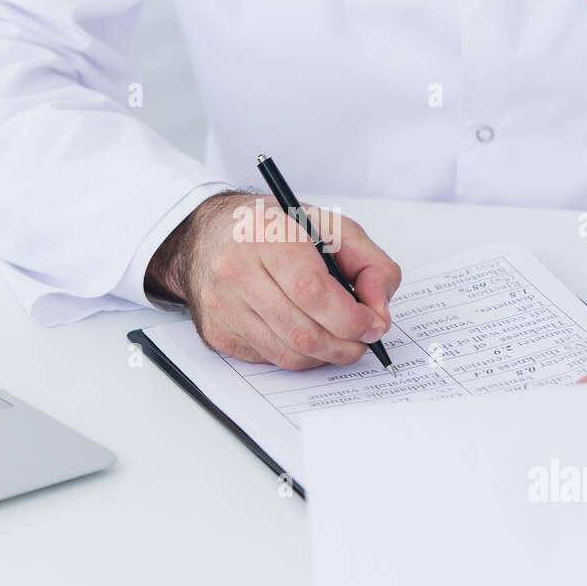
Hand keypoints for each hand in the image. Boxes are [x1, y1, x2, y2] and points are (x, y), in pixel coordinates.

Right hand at [145, 192, 401, 368]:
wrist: (207, 235)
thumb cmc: (271, 228)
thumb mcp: (330, 226)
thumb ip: (369, 264)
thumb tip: (379, 313)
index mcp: (266, 236)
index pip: (312, 292)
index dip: (350, 318)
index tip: (373, 324)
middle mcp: (236, 272)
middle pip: (303, 331)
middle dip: (345, 344)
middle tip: (362, 340)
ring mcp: (223, 306)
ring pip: (288, 354)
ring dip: (324, 354)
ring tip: (338, 338)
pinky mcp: (217, 332)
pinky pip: (269, 359)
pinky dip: (297, 354)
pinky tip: (302, 332)